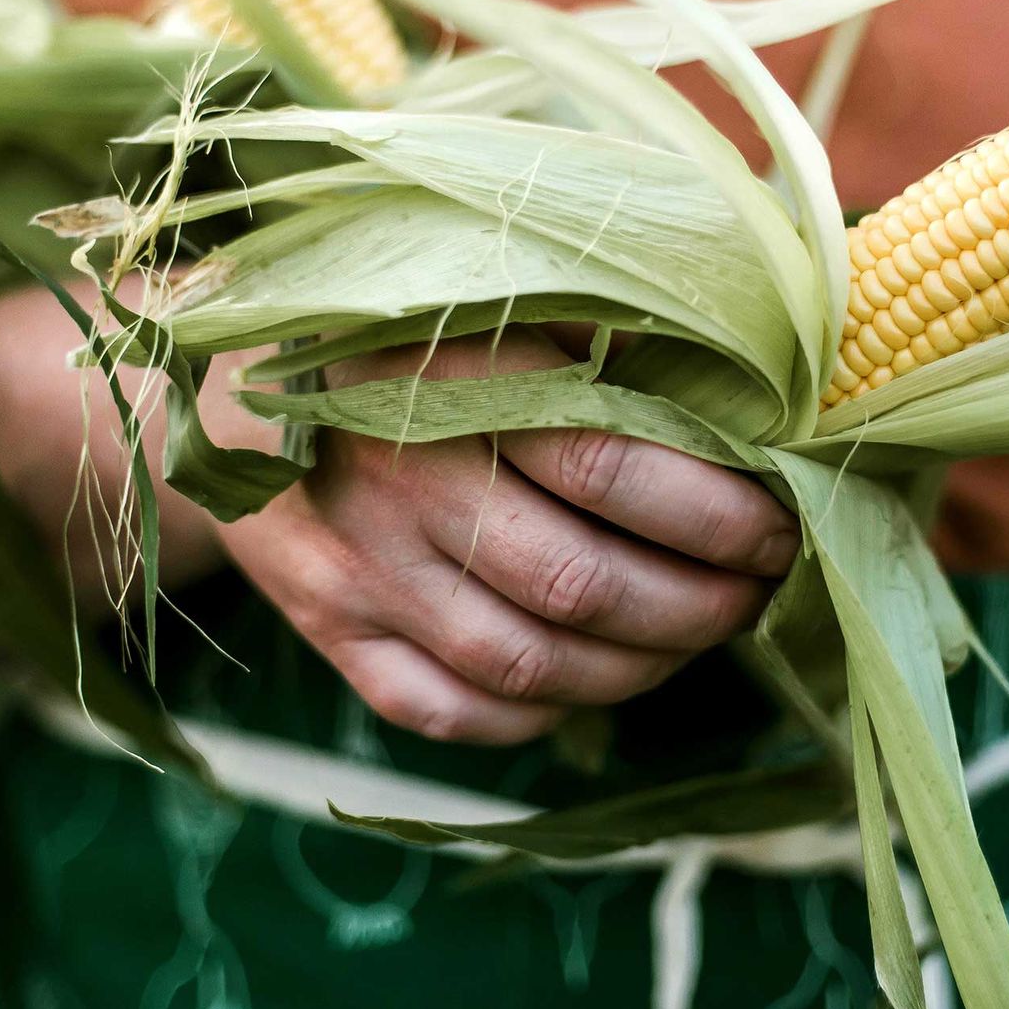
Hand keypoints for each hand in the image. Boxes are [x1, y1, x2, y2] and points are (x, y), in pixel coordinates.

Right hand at [214, 326, 796, 744]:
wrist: (229, 374)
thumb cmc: (404, 327)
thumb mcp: (497, 293)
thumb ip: (607, 341)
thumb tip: (748, 399)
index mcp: (455, 379)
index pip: (613, 467)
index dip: (718, 514)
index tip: (779, 524)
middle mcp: (400, 482)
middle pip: (582, 585)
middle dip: (702, 604)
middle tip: (756, 590)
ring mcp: (357, 568)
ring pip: (527, 666)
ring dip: (640, 668)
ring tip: (696, 634)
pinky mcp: (326, 626)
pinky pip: (449, 712)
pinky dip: (538, 715)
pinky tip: (591, 677)